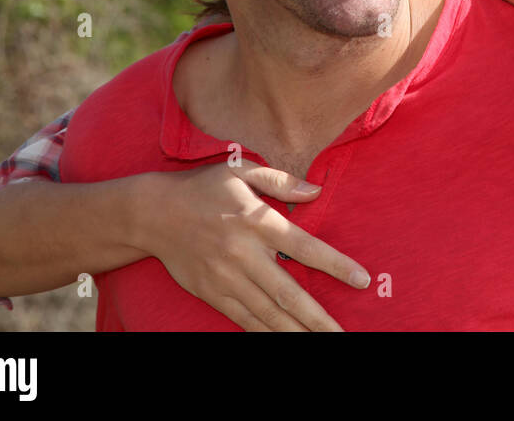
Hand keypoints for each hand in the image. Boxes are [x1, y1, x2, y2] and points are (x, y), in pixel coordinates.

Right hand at [141, 160, 370, 330]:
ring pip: (267, 312)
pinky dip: (264, 332)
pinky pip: (242, 318)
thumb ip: (281, 180)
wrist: (152, 213)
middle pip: (288, 292)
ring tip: (321, 342)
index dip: (335, 265)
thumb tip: (317, 190)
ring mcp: (225, 277)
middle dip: (318, 317)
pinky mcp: (211, 292)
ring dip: (295, 332)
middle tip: (343, 334)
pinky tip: (284, 340)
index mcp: (257, 222)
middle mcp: (243, 254)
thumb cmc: (203, 187)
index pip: (304, 247)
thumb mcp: (242, 169)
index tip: (361, 279)